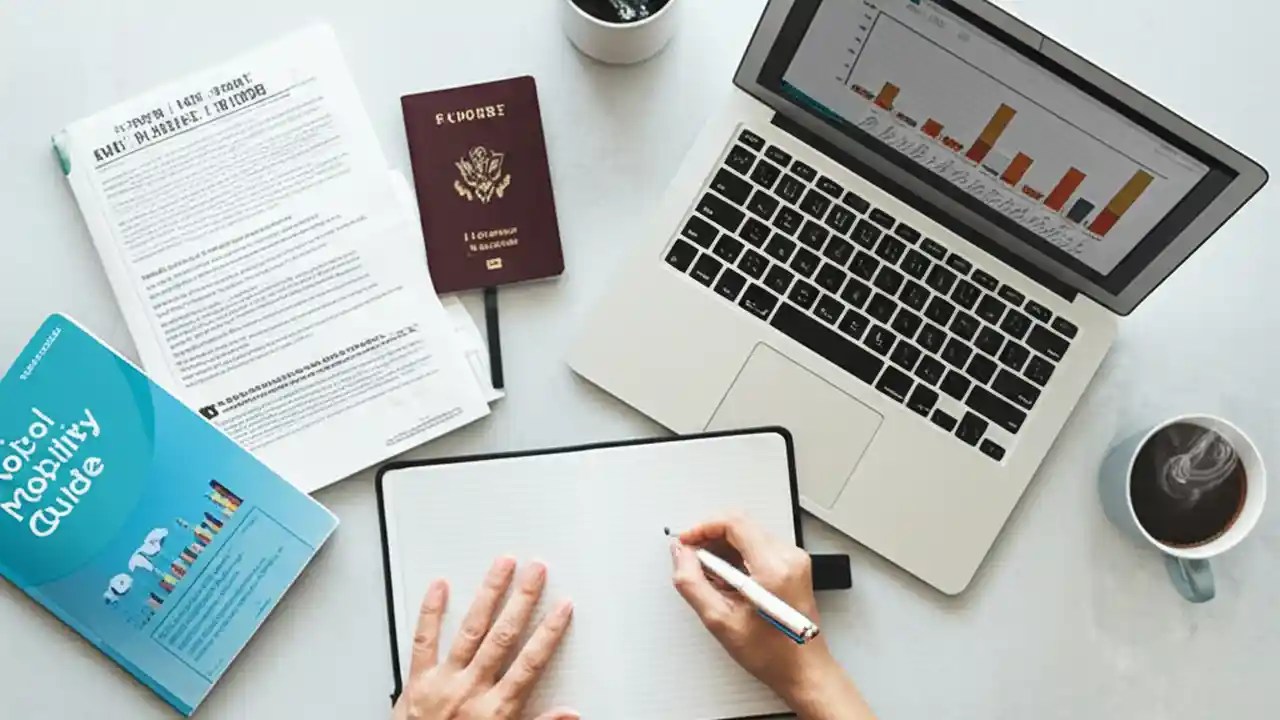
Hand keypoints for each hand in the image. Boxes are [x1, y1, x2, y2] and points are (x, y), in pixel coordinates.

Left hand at [393, 557, 577, 719]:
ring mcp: (444, 681)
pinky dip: (431, 612)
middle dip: (523, 600)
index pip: (530, 663)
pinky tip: (440, 586)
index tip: (562, 608)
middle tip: (536, 571)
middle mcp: (472, 690)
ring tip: (502, 567)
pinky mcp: (417, 680)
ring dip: (489, 594)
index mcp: (496, 709)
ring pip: (471, 630)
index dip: (549, 632)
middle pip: (503, 636)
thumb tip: (572, 714)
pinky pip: (423, 640)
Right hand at [670, 514, 875, 719]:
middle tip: (693, 561)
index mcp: (773, 568)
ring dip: (723, 549)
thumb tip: (681, 555)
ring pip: (748, 534)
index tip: (686, 542)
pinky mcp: (793, 565)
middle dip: (710, 538)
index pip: (734, 522)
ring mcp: (794, 559)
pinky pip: (758, 546)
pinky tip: (729, 581)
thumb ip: (693, 583)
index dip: (703, 527)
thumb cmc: (772, 654)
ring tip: (713, 579)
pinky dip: (737, 556)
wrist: (803, 670)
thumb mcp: (720, 621)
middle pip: (741, 524)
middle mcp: (788, 557)